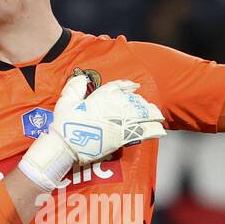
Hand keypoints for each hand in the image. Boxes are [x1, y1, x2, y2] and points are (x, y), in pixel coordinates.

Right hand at [18, 73, 166, 190]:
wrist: (66, 146)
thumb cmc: (64, 125)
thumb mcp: (65, 101)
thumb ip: (74, 88)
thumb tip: (81, 78)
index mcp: (99, 99)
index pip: (116, 88)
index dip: (127, 86)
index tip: (135, 86)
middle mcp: (112, 109)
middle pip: (132, 102)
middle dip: (142, 103)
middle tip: (149, 105)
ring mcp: (117, 123)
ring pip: (139, 116)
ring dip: (150, 115)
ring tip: (159, 116)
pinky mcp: (120, 138)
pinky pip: (140, 132)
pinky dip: (152, 131)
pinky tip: (160, 131)